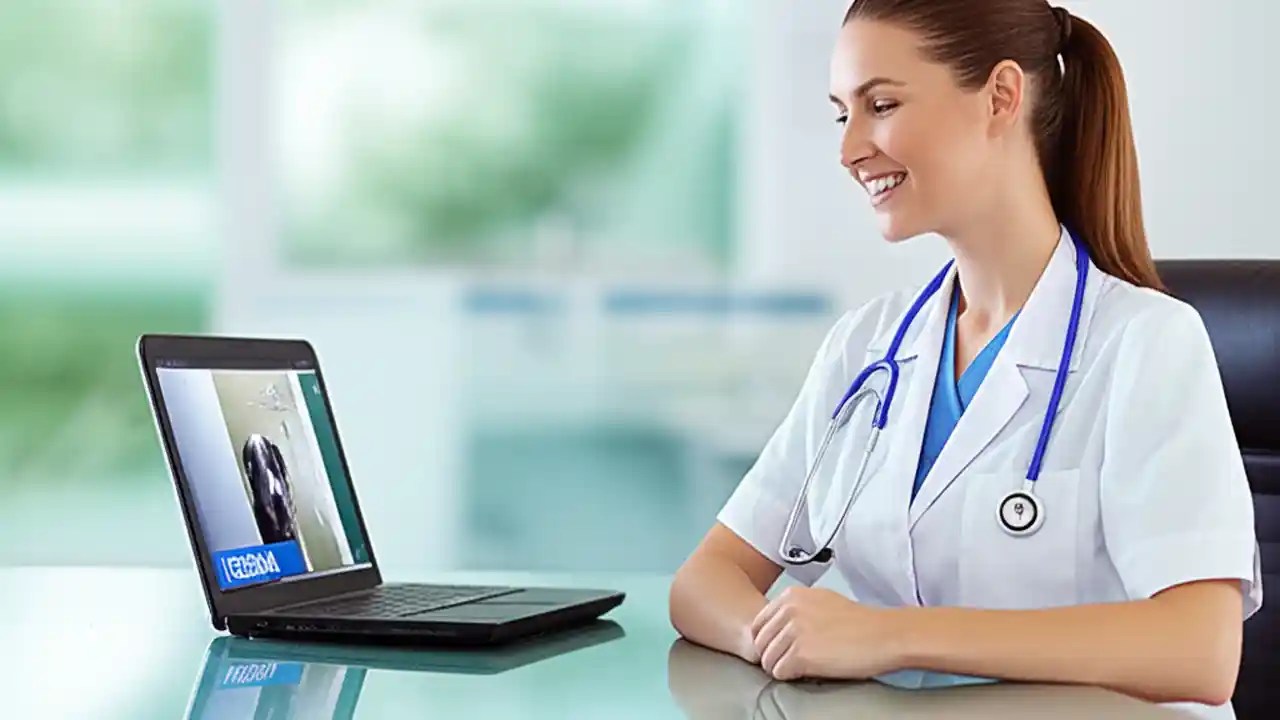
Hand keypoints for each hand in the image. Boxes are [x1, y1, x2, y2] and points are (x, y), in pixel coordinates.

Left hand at [750, 586, 901, 680]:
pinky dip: (791, 677)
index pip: (758, 624)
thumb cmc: (860, 623)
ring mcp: (794, 632)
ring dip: (782, 667)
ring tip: (802, 667)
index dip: (768, 641)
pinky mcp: (801, 654)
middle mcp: (789, 610)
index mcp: (791, 596)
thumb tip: (778, 627)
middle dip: (773, 655)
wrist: (884, 635)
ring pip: (767, 660)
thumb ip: (797, 609)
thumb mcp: (822, 601)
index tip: (782, 649)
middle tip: (792, 662)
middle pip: (760, 643)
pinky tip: (808, 671)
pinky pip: (779, 672)